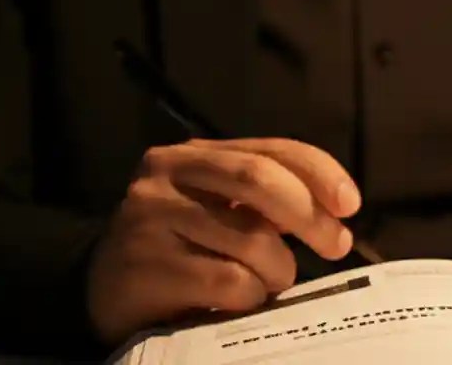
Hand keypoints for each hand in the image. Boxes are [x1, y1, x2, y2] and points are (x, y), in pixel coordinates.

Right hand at [86, 137, 361, 344]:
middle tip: (335, 244)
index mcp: (194, 154)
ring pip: (250, 240)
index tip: (350, 204)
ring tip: (264, 283)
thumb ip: (267, 201)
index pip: (270, 149)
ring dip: (277, 270)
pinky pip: (228, 281)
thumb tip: (335, 214)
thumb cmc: (179, 247)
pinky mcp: (145, 265)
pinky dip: (249, 296)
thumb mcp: (219, 210)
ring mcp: (151, 217)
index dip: (319, 173)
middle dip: (309, 214)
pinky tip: (233, 301)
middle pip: (258, 180)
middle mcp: (167, 174)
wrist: (101, 289)